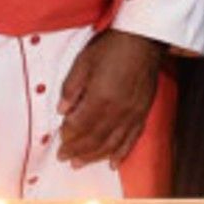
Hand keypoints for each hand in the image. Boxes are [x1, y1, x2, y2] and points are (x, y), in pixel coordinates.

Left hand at [57, 29, 163, 166]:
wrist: (144, 39)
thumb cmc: (112, 48)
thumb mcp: (84, 62)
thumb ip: (71, 88)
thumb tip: (61, 111)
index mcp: (100, 98)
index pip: (80, 126)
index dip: (68, 136)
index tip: (59, 142)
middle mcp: (117, 111)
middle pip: (94, 139)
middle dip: (77, 151)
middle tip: (65, 159)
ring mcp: (132, 114)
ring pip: (112, 143)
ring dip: (95, 156)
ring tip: (81, 164)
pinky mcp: (143, 113)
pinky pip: (132, 139)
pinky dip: (121, 153)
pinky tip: (113, 163)